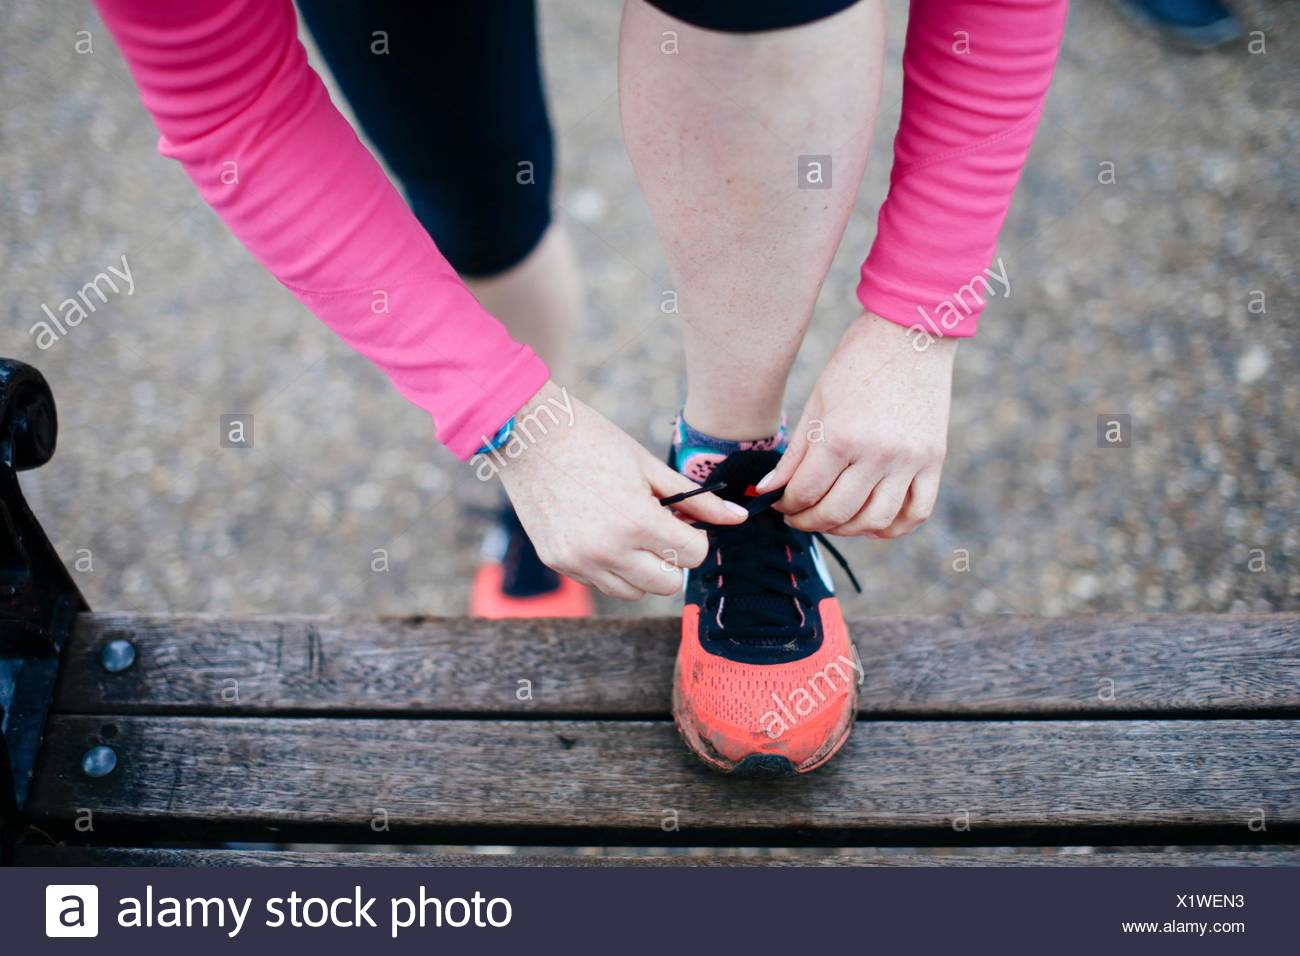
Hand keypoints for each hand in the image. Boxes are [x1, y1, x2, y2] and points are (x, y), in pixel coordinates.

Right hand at [496, 381, 747, 598]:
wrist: (529, 435)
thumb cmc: (594, 441)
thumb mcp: (650, 466)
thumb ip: (696, 499)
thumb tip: (739, 517)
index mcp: (637, 522)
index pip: (692, 556)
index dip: (694, 536)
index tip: (682, 520)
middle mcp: (607, 551)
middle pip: (667, 584)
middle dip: (673, 559)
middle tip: (660, 529)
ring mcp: (579, 561)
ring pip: (633, 591)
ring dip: (643, 569)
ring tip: (630, 531)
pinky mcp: (558, 562)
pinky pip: (600, 582)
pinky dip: (610, 567)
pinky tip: (602, 532)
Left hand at [760, 313, 953, 537]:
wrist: (910, 333)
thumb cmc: (856, 363)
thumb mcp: (817, 404)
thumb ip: (795, 455)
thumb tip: (767, 491)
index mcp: (840, 437)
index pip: (805, 492)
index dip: (787, 506)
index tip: (781, 504)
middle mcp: (877, 455)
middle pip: (837, 513)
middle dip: (809, 521)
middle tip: (799, 516)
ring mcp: (909, 461)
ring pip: (875, 521)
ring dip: (847, 529)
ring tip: (832, 519)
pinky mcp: (934, 460)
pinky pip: (917, 512)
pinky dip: (893, 527)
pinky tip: (872, 522)